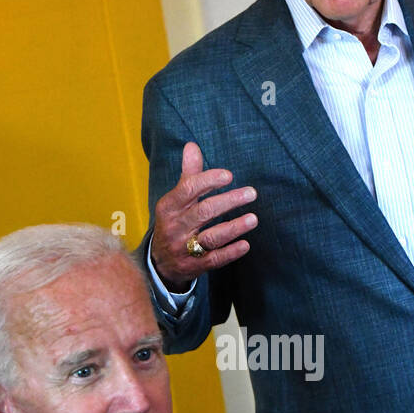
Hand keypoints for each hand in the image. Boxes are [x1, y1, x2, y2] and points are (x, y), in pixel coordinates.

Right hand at [151, 142, 257, 289]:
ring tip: (253, 219)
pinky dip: (230, 252)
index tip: (229, 175)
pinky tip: (245, 245)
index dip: (209, 181)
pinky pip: (214, 259)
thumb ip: (188, 175)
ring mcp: (183, 249)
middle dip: (228, 201)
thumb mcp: (175, 200)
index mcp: (168, 207)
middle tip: (251, 193)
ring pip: (211, 237)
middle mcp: (174, 227)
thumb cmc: (174, 223)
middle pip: (203, 212)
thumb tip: (192, 145)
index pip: (188, 190)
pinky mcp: (194, 266)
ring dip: (233, 228)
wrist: (160, 263)